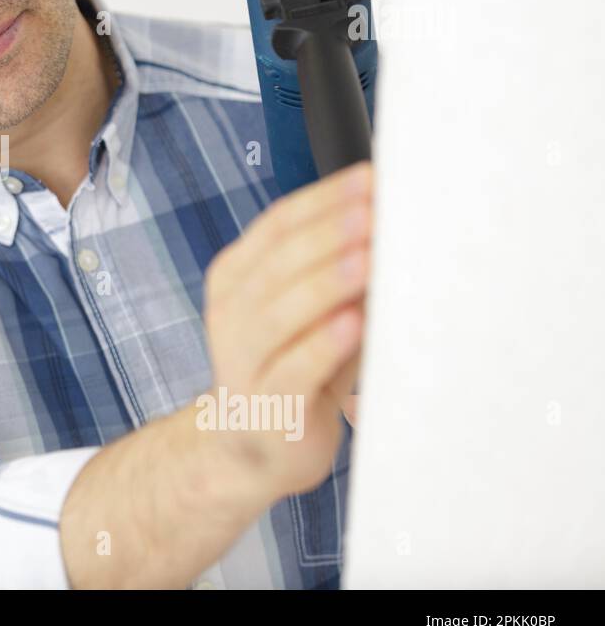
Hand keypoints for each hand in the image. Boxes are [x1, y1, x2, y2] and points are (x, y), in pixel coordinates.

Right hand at [201, 160, 373, 498]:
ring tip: (368, 258)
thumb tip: (393, 226)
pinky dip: (323, 344)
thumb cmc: (291, 368)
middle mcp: (231, 313)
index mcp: (236, 277)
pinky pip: (293, 369)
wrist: (251, 446)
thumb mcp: (307, 311)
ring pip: (280, 312)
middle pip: (278, 262)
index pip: (276, 225)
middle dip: (330, 232)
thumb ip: (337, 271)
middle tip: (374, 211)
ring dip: (328, 281)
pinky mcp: (267, 405)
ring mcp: (242, 360)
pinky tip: (352, 324)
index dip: (322, 199)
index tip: (370, 179)